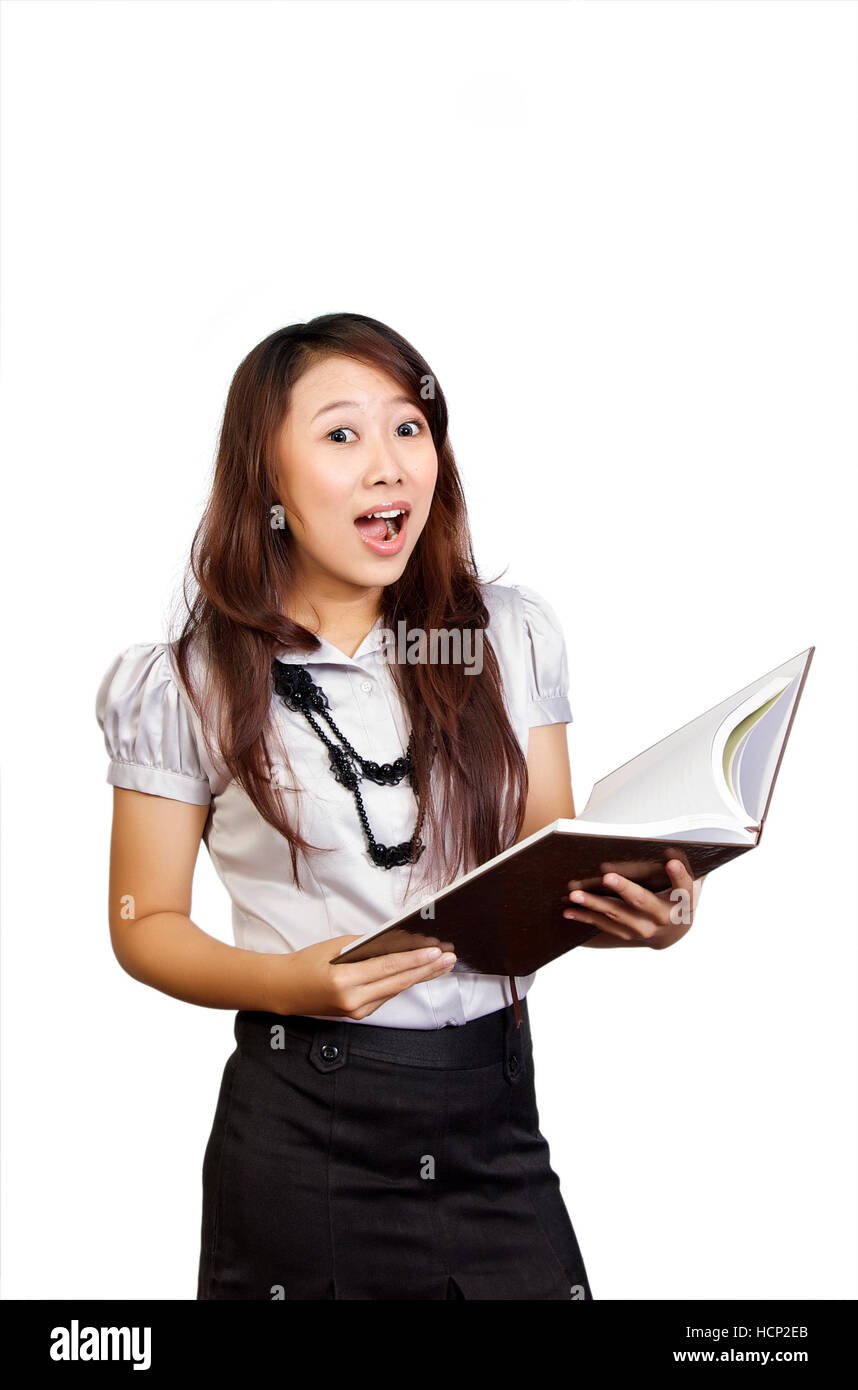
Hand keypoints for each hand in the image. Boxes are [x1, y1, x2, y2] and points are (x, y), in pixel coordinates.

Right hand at [269, 933, 457, 1018]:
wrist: (285, 991)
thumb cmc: (307, 964)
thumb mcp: (336, 948)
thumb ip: (367, 947)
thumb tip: (398, 942)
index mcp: (345, 982)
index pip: (388, 968)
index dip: (415, 959)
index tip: (437, 950)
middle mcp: (353, 1001)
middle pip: (399, 982)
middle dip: (427, 969)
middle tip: (450, 957)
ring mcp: (357, 1012)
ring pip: (396, 990)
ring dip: (420, 976)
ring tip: (442, 963)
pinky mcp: (360, 1015)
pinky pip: (386, 995)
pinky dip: (402, 982)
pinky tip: (419, 973)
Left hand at [562, 859, 697, 948]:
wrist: (673, 930)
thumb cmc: (677, 894)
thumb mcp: (686, 881)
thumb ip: (681, 863)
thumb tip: (671, 841)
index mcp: (683, 902)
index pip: (684, 887)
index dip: (678, 874)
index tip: (671, 861)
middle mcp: (663, 918)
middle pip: (642, 901)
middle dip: (623, 888)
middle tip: (607, 877)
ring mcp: (644, 929)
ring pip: (617, 914)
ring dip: (593, 903)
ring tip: (574, 894)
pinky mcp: (627, 934)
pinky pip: (604, 925)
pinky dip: (585, 917)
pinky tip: (568, 910)